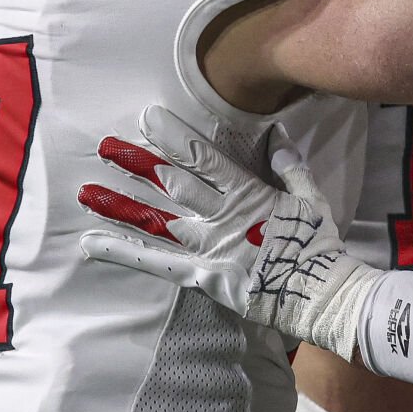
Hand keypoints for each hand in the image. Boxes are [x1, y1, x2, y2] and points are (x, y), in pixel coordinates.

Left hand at [78, 105, 376, 358]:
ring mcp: (211, 248)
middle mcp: (223, 217)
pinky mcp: (206, 278)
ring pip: (159, 222)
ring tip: (87, 191)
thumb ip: (290, 166)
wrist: (325, 293)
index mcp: (248, 193)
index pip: (203, 158)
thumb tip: (276, 135)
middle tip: (106, 144)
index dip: (174, 137)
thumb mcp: (310, 198)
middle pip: (174, 183)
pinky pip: (160, 265)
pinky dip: (126, 254)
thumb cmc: (320, 245)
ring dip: (122, 206)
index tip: (148, 118)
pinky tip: (93, 244)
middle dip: (139, 162)